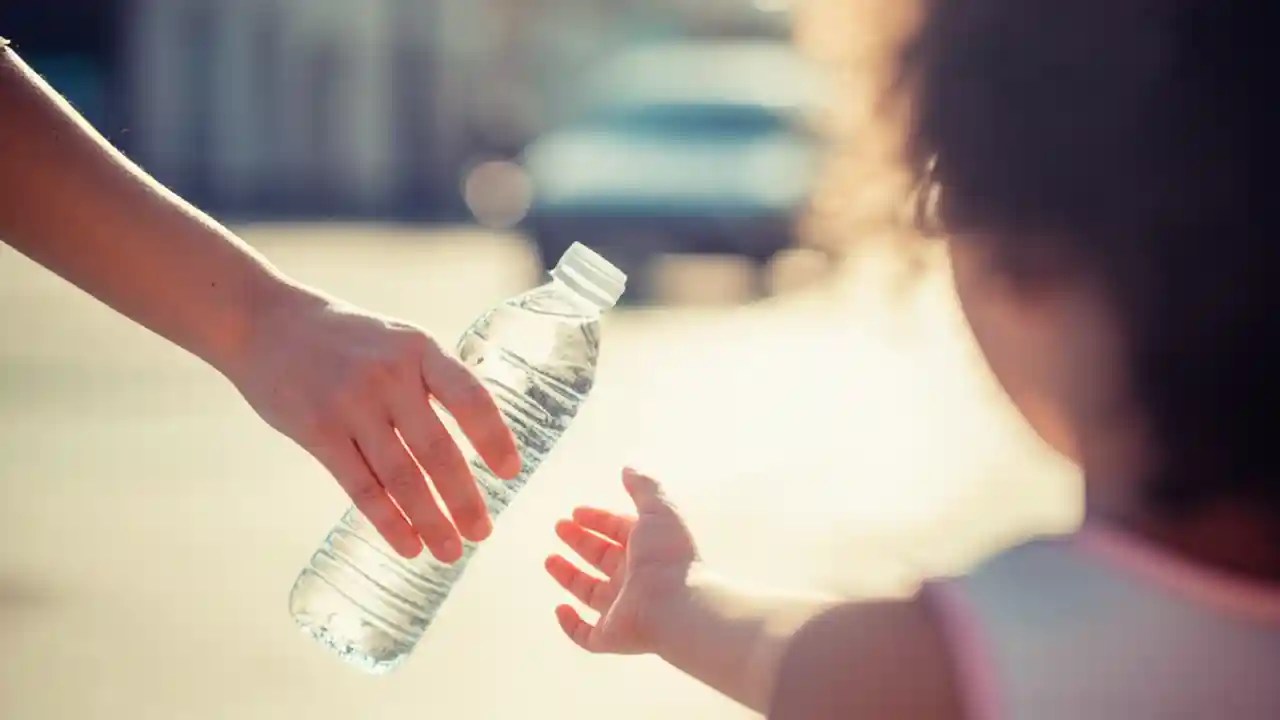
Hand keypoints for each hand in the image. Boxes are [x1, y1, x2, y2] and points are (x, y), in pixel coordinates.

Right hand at [228, 288, 520, 560]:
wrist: (265, 323)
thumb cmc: (345, 339)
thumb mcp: (398, 339)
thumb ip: (433, 379)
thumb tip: (481, 433)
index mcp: (419, 350)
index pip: (469, 398)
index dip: (494, 438)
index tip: (511, 472)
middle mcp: (389, 376)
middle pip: (436, 450)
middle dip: (463, 498)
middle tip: (482, 533)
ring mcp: (351, 405)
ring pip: (401, 477)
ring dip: (430, 520)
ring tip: (450, 551)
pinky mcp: (318, 432)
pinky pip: (361, 487)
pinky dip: (389, 521)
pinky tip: (407, 545)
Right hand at [545, 468, 699, 653]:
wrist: (677, 604)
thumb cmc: (667, 556)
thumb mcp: (659, 510)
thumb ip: (644, 488)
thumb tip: (628, 467)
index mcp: (646, 549)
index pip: (618, 531)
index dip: (598, 519)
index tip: (576, 511)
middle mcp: (633, 578)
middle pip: (602, 557)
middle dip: (580, 541)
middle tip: (559, 527)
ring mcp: (622, 609)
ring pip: (590, 592)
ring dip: (568, 576)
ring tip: (549, 559)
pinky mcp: (611, 637)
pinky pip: (586, 634)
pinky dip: (571, 624)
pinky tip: (559, 609)